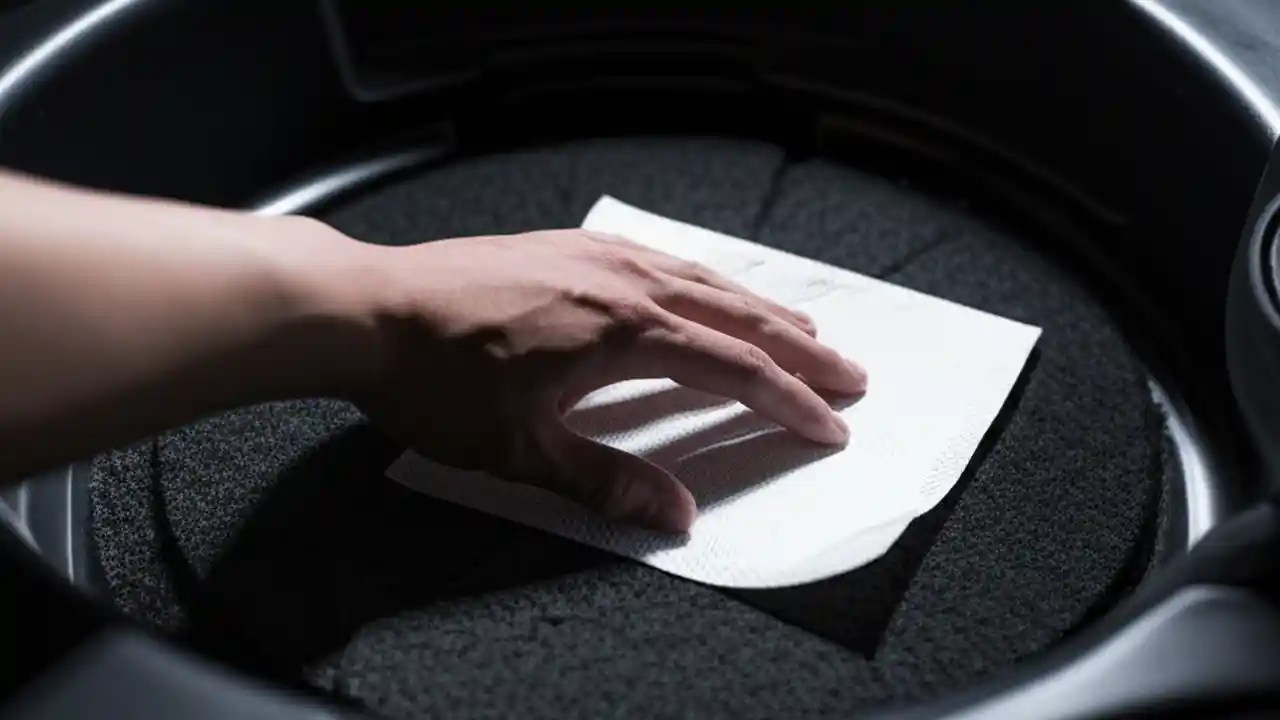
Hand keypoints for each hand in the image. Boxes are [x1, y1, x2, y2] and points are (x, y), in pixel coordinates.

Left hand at [345, 229, 866, 531]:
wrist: (367, 308)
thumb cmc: (435, 377)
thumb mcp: (521, 448)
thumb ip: (605, 482)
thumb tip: (672, 516)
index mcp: (624, 330)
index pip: (733, 370)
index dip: (788, 401)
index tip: (828, 425)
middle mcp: (623, 282)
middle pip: (737, 317)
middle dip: (800, 349)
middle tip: (849, 373)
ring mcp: (597, 257)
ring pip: (705, 281)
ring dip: (761, 308)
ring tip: (802, 328)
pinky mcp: (569, 248)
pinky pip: (662, 259)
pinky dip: (706, 280)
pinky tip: (708, 287)